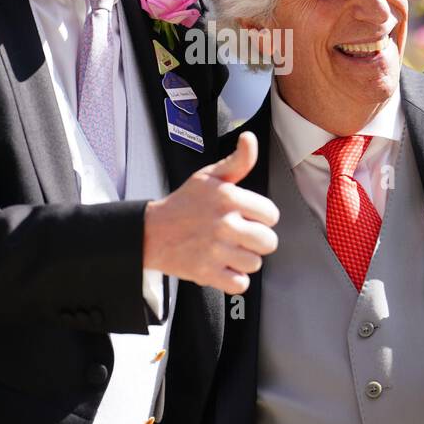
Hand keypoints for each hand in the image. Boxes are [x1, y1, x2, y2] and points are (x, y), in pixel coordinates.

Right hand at [143, 132, 278, 294]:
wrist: (152, 231)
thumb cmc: (184, 204)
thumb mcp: (209, 176)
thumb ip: (237, 161)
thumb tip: (250, 139)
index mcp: (228, 197)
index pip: (272, 215)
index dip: (261, 217)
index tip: (245, 216)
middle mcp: (224, 224)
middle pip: (268, 242)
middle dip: (256, 240)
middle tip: (238, 235)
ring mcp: (216, 251)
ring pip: (255, 264)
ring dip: (244, 259)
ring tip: (228, 250)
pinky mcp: (207, 273)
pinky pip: (240, 284)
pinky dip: (233, 279)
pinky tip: (223, 266)